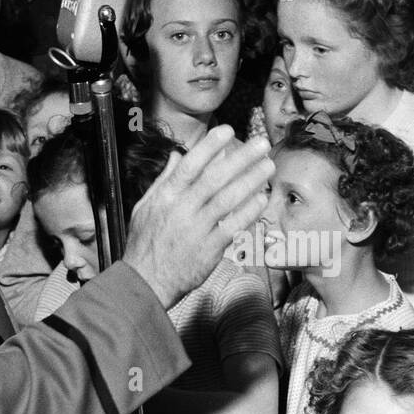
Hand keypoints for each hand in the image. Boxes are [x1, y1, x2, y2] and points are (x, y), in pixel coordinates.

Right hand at [123, 127, 272, 308]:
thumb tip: (176, 156)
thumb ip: (163, 181)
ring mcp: (196, 230)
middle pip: (215, 178)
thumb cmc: (145, 244)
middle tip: (261, 144)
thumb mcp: (145, 208)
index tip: (228, 131)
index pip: (189, 165)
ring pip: (227, 200)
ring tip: (269, 166)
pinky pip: (232, 227)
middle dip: (240, 158)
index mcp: (165, 197)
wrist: (145, 282)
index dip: (209, 146)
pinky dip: (247, 212)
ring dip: (250, 181)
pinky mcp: (209, 250)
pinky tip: (261, 199)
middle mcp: (181, 210)